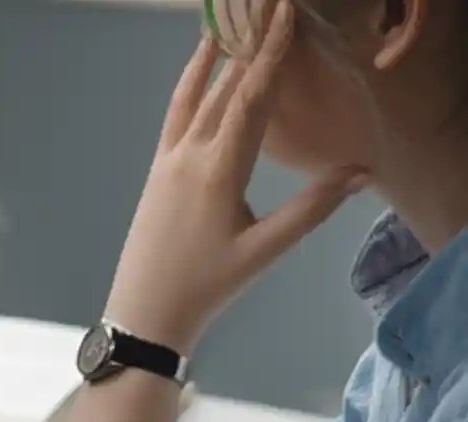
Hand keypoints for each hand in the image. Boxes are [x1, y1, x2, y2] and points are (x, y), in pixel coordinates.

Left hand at [104, 0, 367, 353]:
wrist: (144, 311)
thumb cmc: (206, 287)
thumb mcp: (264, 251)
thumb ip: (311, 209)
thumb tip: (358, 172)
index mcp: (218, 170)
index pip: (251, 99)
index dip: (271, 54)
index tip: (285, 18)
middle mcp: (188, 156)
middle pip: (223, 89)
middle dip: (247, 46)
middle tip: (266, 9)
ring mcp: (166, 162)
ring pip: (193, 98)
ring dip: (214, 59)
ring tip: (229, 24)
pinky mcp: (156, 172)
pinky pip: (175, 117)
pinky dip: (190, 88)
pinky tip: (200, 74)